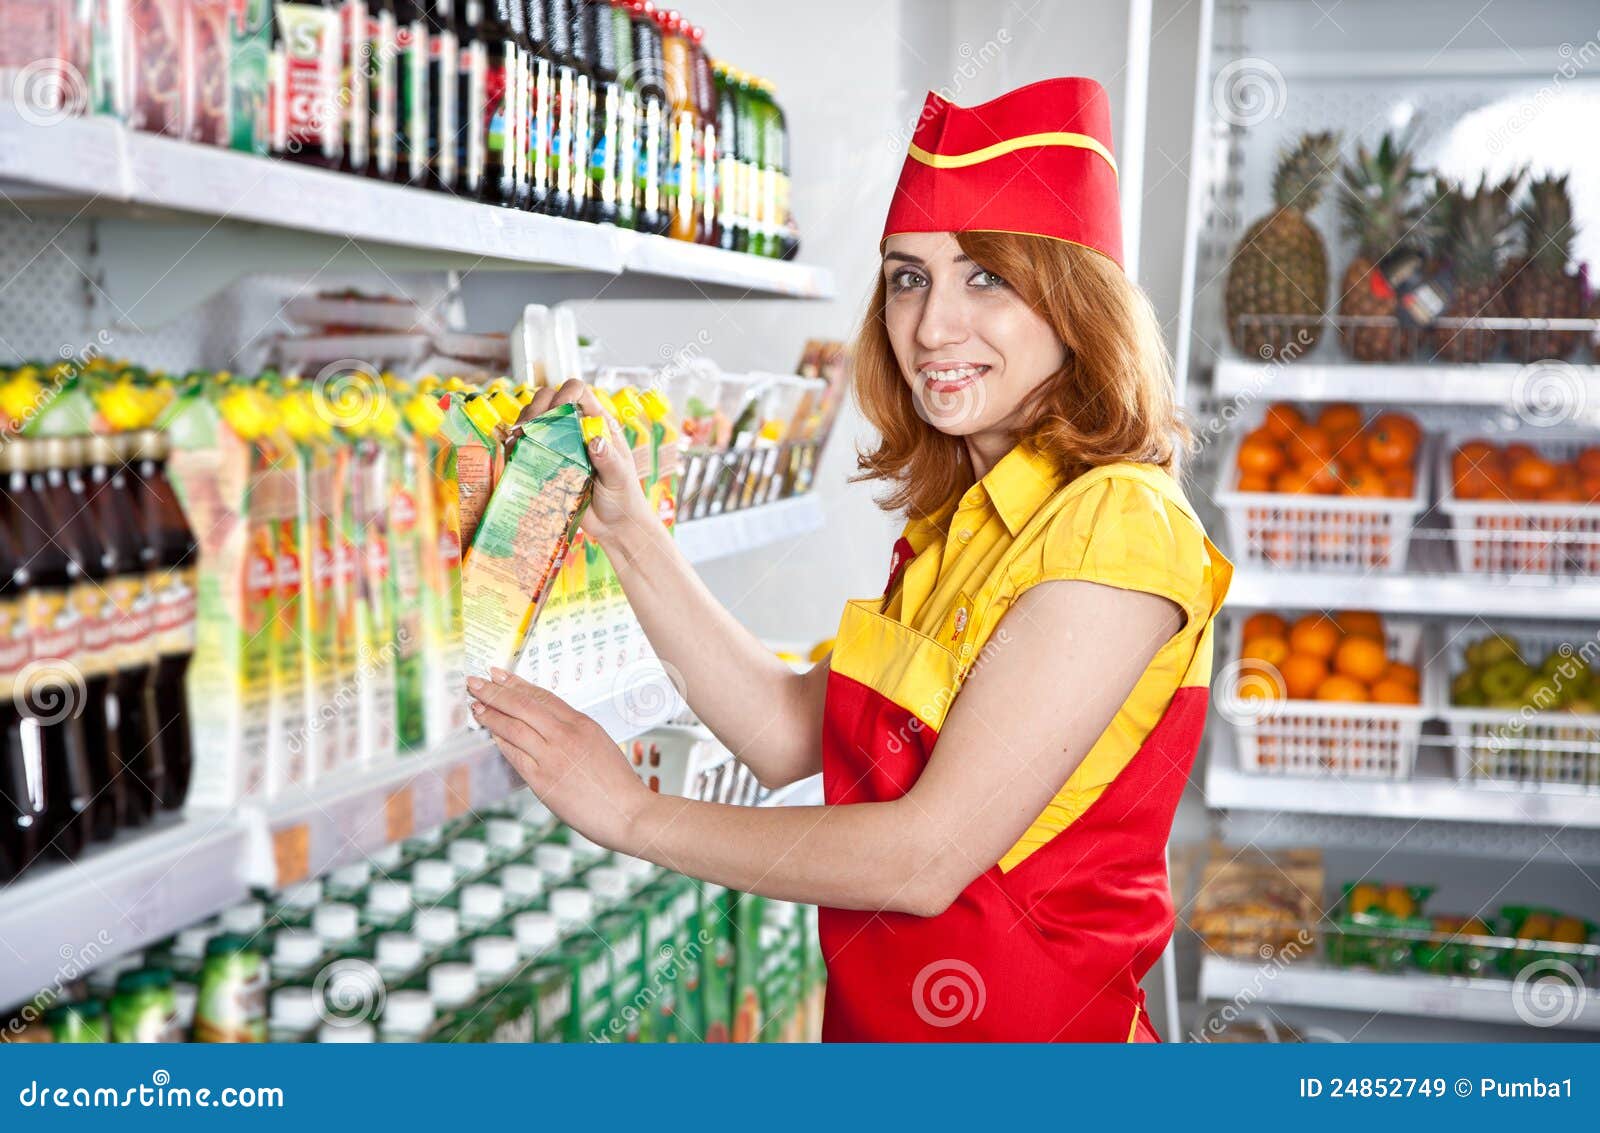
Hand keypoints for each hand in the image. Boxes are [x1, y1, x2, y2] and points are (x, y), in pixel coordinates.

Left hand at [466, 668, 654, 851]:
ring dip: (491, 714)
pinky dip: (499, 741)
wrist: (629, 813)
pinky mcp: (542, 779)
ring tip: (476, 705)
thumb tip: (545, 729)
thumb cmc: (617, 785)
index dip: (517, 684)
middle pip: (523, 705)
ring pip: (514, 726)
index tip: (500, 676)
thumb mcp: (599, 745)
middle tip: (476, 682)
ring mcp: (552, 756)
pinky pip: (514, 754)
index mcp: (582, 724)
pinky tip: (489, 733)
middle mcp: (566, 735)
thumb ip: (573, 734)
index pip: (542, 696)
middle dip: (496, 692)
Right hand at [516, 379, 659, 551]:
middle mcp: (574, 429)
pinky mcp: (544, 463)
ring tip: (519, 437)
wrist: (613, 526)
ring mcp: (557, 446)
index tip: (559, 408)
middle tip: (530, 425)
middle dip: (537, 407)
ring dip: (523, 423)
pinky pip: (525, 447)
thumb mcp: (620, 477)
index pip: (579, 392)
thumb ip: (610, 459)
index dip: (566, 393)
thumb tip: (596, 441)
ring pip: (533, 420)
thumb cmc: (624, 497)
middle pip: (549, 400)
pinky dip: (516, 445)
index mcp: (597, 424)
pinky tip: (514, 450)